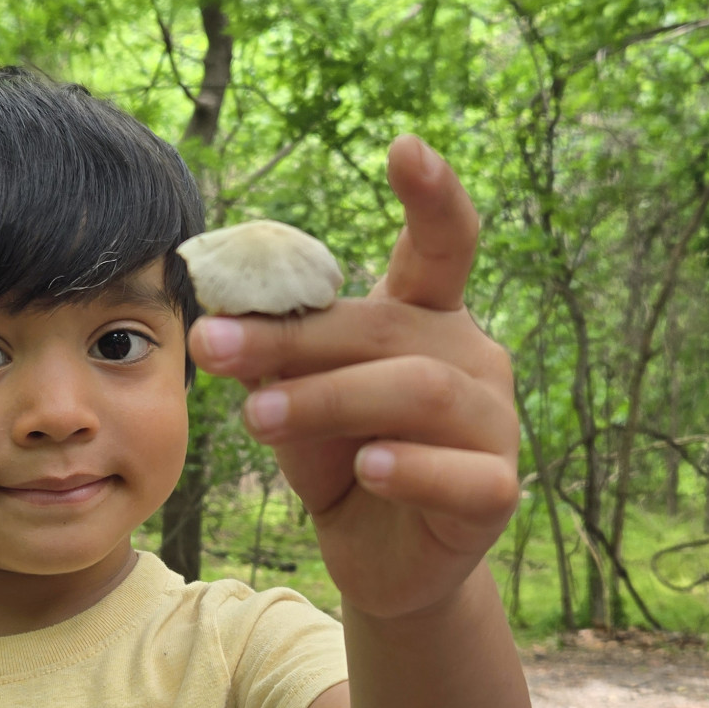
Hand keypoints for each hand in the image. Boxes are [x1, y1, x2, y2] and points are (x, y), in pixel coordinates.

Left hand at [188, 135, 517, 619]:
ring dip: (329, 398)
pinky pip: (461, 472)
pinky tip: (367, 470)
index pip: (443, 243)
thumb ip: (272, 357)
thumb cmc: (339, 460)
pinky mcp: (496, 491)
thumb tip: (214, 318)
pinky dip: (408, 467)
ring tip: (256, 418)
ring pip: (422, 391)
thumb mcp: (293, 399)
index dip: (432, 193)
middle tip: (211, 347)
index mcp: (426, 317)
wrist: (379, 561)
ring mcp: (494, 423)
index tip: (404, 146)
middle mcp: (471, 356)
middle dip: (294, 338)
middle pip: (386, 328)